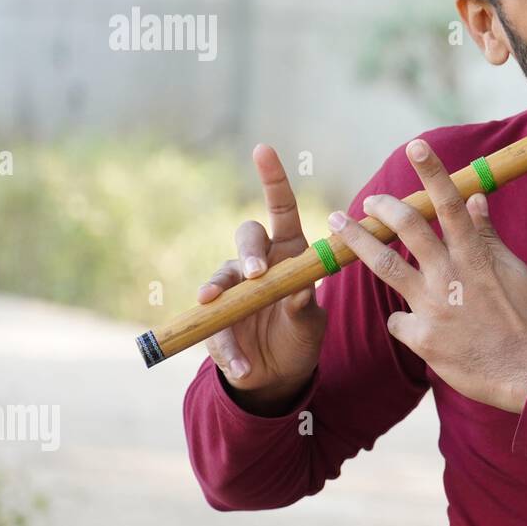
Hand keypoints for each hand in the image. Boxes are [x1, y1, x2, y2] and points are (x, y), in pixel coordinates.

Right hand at [198, 144, 327, 399]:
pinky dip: (229, 351)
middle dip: (250, 251)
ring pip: (221, 278)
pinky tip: (243, 367)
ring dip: (225, 300)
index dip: (273, 179)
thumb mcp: (310, 324)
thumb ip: (305, 307)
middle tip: (255, 273)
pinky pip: (215, 327)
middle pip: (248, 237)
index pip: (281, 209)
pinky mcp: (216, 318)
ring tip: (236, 331)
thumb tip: (300, 292)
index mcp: (290, 254)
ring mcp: (233, 288)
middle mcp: (259, 264)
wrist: (278, 376)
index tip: (263, 149)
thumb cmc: (301, 338)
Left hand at [327, 138, 526, 413]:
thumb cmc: (525, 319)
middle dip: (383, 207)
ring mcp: (432, 307)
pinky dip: (402, 319)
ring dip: (358, 242)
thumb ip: (489, 237)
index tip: (416, 146)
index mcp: (475, 256)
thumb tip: (474, 199)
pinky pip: (398, 321)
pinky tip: (410, 323)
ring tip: (338, 225)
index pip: (449, 204)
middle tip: (368, 199)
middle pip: (408, 228)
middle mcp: (450, 276)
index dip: (432, 172)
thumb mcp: (514, 272)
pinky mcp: (421, 339)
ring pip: (385, 266)